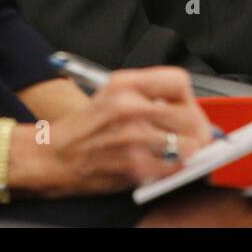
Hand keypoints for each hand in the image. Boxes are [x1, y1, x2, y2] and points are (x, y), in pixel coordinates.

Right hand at [8, 67, 213, 196]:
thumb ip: (147, 96)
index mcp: (125, 84)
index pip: (179, 81)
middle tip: (196, 136)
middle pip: (190, 115)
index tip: (188, 108)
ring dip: (190, 152)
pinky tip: (166, 166)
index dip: (188, 97)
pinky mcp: (133, 165)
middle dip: (198, 129)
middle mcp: (130, 106)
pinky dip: (175, 170)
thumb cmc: (85, 128)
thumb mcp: (112, 95)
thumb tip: (188, 109)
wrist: (53, 156)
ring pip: (187, 144)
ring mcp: (132, 137)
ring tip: (183, 152)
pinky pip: (173, 168)